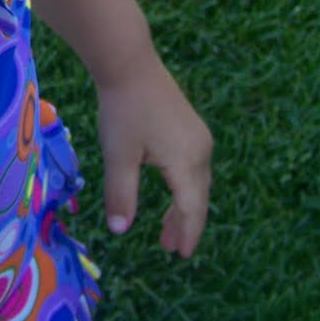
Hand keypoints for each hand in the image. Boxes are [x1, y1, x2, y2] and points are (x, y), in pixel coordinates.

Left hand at [94, 52, 211, 256]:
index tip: (180, 256)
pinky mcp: (191, 127)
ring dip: (184, 207)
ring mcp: (199, 138)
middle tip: (170, 249)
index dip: (185, 234)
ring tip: (167, 230)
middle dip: (185, 225)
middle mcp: (201, 151)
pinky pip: (194, 167)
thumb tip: (120, 231)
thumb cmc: (122, 110)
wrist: (130, 64)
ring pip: (197, 184)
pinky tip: (171, 193)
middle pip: (198, 199)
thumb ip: (121, 195)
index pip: (190, 209)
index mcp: (186, 162)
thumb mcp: (118, 156)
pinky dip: (184, 187)